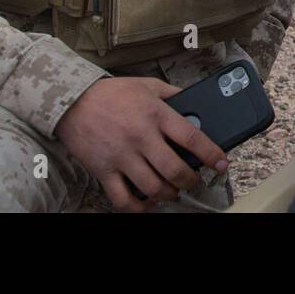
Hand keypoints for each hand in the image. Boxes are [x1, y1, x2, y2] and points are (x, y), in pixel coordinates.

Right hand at [55, 77, 228, 212]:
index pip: (192, 138)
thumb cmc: (113, 92)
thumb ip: (173, 94)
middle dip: (191, 180)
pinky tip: (148, 205)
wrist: (72, 100)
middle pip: (175, 169)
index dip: (211, 154)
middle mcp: (141, 137)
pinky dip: (139, 208)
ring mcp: (122, 156)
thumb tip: (196, 102)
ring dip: (169, 194)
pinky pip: (123, 199)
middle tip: (194, 181)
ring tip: (173, 191)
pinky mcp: (104, 170)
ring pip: (153, 187)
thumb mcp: (148, 85)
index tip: (222, 163)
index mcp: (156, 114)